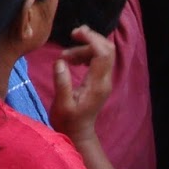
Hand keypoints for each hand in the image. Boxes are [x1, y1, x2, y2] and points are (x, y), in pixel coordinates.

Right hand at [50, 25, 115, 146]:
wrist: (78, 134)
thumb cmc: (68, 120)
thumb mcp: (61, 104)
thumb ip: (62, 83)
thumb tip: (60, 61)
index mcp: (97, 84)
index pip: (103, 54)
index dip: (92, 39)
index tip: (75, 34)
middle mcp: (105, 80)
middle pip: (108, 49)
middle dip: (92, 38)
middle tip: (72, 35)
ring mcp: (104, 80)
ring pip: (102, 53)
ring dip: (84, 48)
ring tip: (64, 56)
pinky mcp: (100, 81)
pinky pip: (98, 59)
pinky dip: (86, 53)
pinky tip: (72, 59)